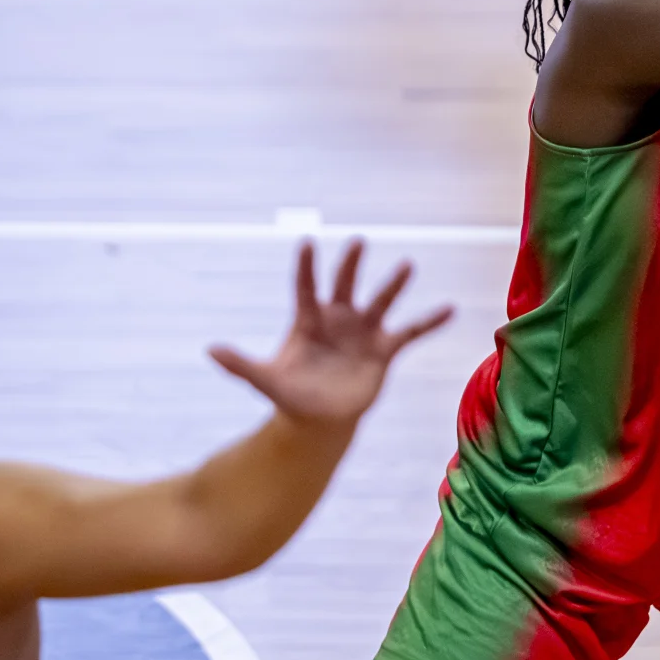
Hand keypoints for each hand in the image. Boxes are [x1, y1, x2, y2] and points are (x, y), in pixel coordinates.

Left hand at [209, 241, 452, 427]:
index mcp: (308, 322)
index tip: (306, 242)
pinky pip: (411, 332)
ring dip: (392, 284)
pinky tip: (449, 308)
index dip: (305, 267)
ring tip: (407, 264)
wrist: (321, 419)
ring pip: (380, 301)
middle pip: (345, 284)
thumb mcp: (265, 380)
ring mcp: (363, 332)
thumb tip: (209, 350)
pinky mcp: (384, 350)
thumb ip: (241, 365)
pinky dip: (429, 321)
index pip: (305, 288)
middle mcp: (338, 319)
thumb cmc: (291, 395)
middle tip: (358, 240)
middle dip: (351, 263)